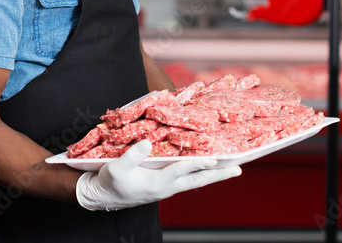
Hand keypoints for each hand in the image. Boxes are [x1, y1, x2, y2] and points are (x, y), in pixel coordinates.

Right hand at [76, 140, 241, 210]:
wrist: (103, 197)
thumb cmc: (110, 182)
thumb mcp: (116, 167)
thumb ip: (132, 156)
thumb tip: (147, 144)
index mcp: (157, 183)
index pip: (183, 170)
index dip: (200, 163)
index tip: (217, 159)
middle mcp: (166, 187)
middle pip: (197, 180)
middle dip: (218, 175)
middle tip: (238, 169)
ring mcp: (166, 188)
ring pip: (194, 181)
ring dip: (212, 175)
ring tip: (229, 168)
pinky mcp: (163, 186)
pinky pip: (186, 179)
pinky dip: (199, 173)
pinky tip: (204, 167)